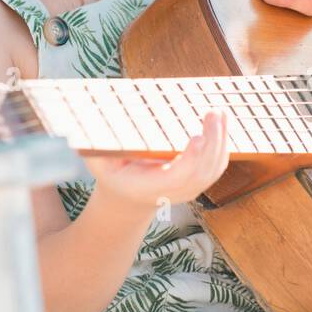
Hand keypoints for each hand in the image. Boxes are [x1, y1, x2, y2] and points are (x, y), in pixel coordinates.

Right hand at [83, 110, 229, 209]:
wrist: (126, 198)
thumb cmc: (111, 172)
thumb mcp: (96, 159)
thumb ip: (95, 143)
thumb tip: (88, 119)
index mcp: (146, 187)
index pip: (175, 177)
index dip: (190, 159)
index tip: (198, 137)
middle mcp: (171, 192)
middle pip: (201, 172)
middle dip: (212, 142)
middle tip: (213, 114)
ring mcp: (187, 190)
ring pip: (212, 170)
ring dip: (221, 141)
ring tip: (220, 114)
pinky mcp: (196, 183)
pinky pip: (215, 167)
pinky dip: (222, 146)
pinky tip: (222, 125)